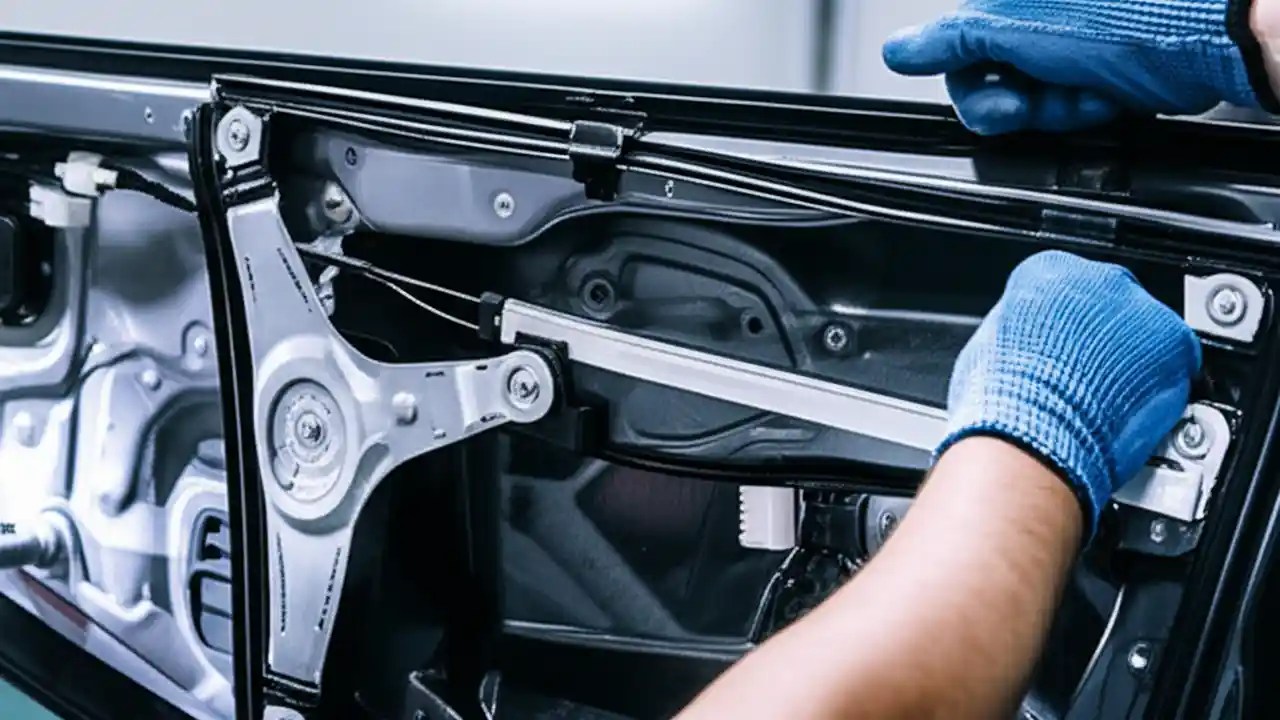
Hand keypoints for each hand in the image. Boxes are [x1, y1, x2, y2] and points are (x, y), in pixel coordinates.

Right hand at [882, 0, 1264, 134]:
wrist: (1209, 40)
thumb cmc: (1127, 16)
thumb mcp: (1015, 28)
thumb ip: (949, 41)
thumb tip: (896, 51)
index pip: (956, 51)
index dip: (974, 84)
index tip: (1001, 96)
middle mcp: (1038, 12)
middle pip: (991, 80)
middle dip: (1020, 102)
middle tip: (1038, 102)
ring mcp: (1071, 42)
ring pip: (1031, 100)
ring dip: (1057, 109)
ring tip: (1089, 93)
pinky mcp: (1102, 69)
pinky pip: (1069, 107)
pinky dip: (1086, 111)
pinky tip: (1108, 98)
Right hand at [939, 251, 1200, 533]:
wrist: (1033, 438)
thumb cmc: (1003, 402)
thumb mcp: (991, 351)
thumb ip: (1020, 333)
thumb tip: (1024, 344)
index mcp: (1046, 271)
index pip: (1064, 284)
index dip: (1066, 322)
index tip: (1065, 346)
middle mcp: (1096, 278)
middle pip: (1112, 301)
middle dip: (1107, 338)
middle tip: (1093, 376)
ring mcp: (1139, 309)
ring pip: (1148, 331)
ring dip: (1136, 363)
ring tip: (1114, 403)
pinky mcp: (1174, 343)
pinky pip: (1178, 362)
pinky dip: (1162, 387)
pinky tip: (1135, 412)